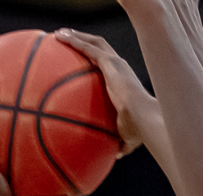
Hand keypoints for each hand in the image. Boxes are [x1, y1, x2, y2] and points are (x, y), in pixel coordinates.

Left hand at [55, 28, 158, 157]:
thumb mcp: (126, 137)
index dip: (95, 61)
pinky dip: (74, 41)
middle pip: (99, 49)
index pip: (107, 67)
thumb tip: (115, 154)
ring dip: (77, 36)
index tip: (82, 61)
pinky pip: (88, 48)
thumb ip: (119, 142)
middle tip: (67, 40)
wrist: (144, 120)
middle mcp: (119, 68)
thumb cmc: (138, 130)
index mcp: (122, 82)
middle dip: (84, 42)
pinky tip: (59, 37)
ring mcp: (115, 63)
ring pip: (94, 43)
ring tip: (59, 34)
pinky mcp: (111, 62)